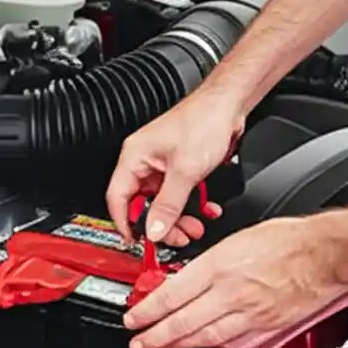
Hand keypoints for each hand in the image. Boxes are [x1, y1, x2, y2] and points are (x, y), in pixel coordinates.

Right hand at [106, 91, 244, 245]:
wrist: (229, 105)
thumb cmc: (203, 120)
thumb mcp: (185, 171)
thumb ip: (168, 205)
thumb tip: (154, 230)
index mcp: (134, 157)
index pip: (118, 198)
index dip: (125, 223)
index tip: (137, 242)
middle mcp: (145, 161)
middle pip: (142, 204)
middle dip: (160, 224)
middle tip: (176, 236)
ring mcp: (163, 165)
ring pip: (163, 203)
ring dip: (179, 218)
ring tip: (194, 227)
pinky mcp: (180, 167)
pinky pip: (179, 195)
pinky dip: (192, 206)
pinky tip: (205, 209)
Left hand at [124, 218, 347, 347]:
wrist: (326, 253)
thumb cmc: (291, 239)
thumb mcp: (239, 238)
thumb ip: (211, 260)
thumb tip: (189, 275)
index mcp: (220, 265)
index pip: (172, 294)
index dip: (148, 310)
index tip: (133, 316)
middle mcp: (230, 291)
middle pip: (182, 321)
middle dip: (154, 335)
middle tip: (137, 341)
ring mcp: (248, 311)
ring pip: (203, 336)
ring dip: (176, 345)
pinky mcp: (264, 325)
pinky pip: (228, 339)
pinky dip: (208, 345)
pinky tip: (197, 347)